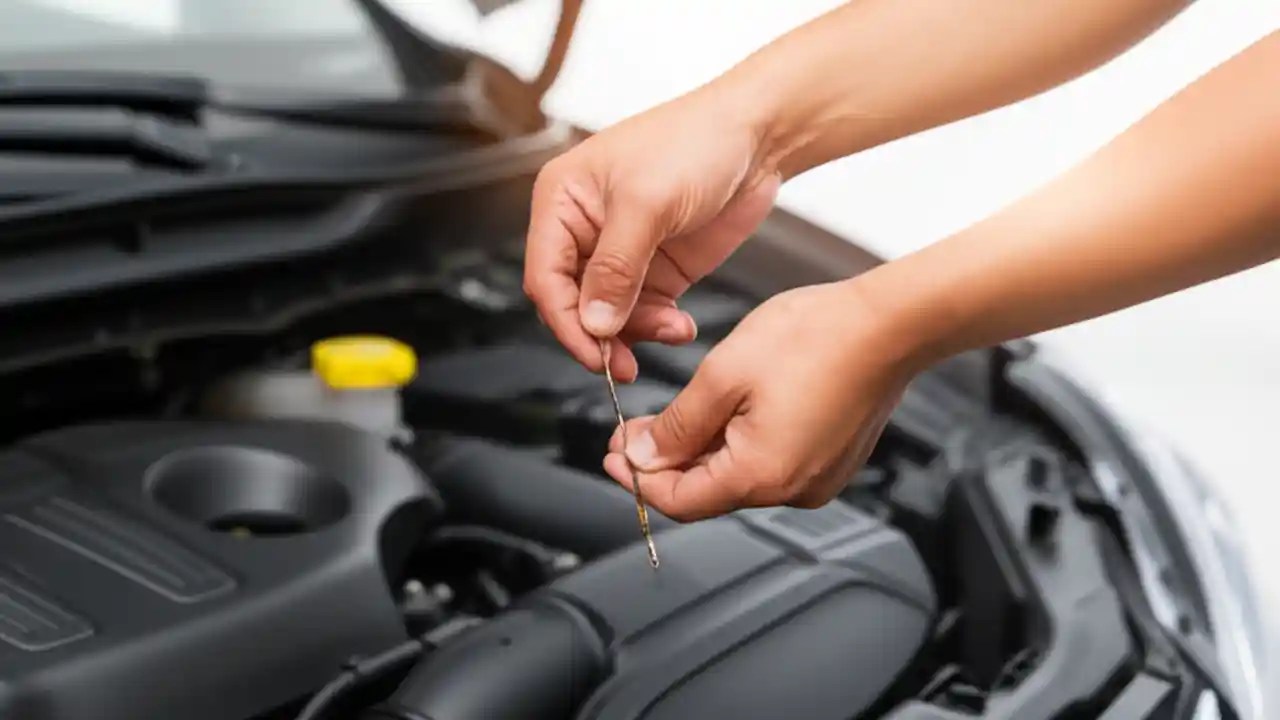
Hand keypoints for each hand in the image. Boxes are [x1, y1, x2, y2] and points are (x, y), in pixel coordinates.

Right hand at [522, 84, 779, 380]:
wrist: (758, 135)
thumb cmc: (696, 141)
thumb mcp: (648, 202)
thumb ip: (616, 268)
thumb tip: (593, 323)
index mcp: (563, 200)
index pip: (545, 275)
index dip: (565, 320)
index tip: (594, 353)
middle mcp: (585, 229)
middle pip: (572, 302)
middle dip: (598, 335)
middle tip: (623, 366)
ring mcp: (623, 252)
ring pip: (609, 316)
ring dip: (635, 334)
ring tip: (670, 331)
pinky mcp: (657, 269)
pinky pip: (644, 313)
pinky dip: (660, 327)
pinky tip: (681, 326)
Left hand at [604, 281, 919, 520]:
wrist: (889, 324)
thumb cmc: (817, 339)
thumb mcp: (722, 376)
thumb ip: (676, 425)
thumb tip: (642, 457)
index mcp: (760, 475)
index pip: (678, 501)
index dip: (637, 479)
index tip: (613, 455)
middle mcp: (792, 489)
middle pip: (707, 492)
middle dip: (665, 461)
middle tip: (632, 431)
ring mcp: (817, 478)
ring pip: (738, 476)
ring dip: (701, 450)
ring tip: (678, 413)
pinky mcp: (831, 460)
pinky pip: (769, 462)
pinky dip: (738, 443)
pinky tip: (726, 411)